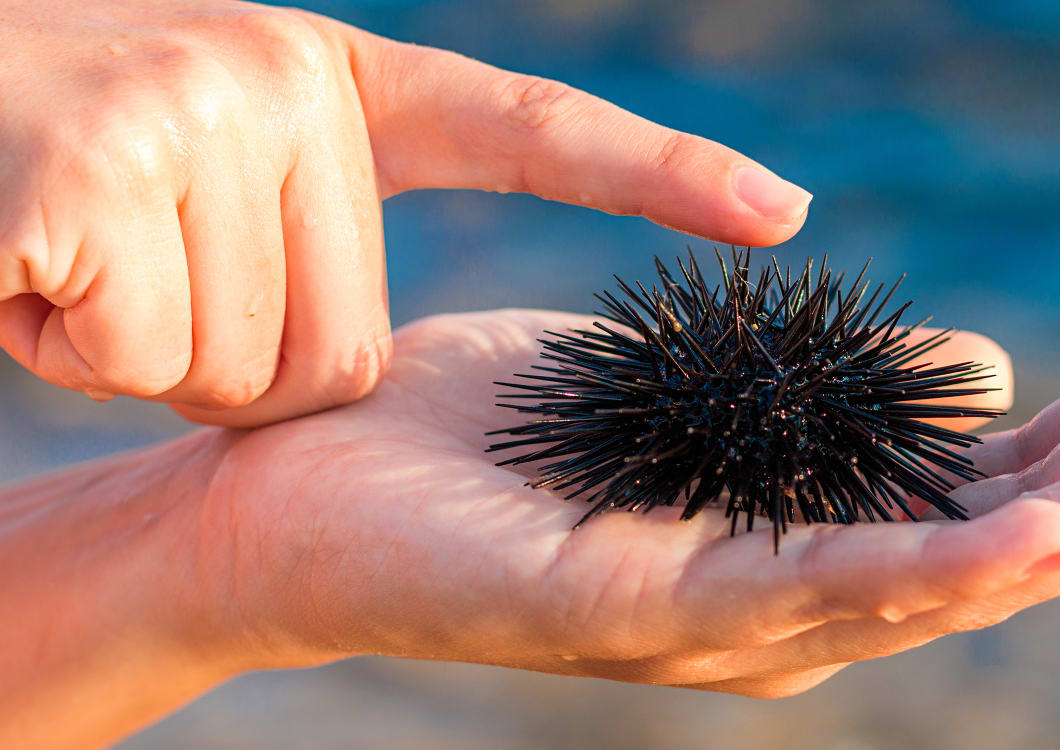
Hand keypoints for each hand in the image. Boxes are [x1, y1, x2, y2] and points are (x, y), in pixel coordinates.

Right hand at [0, 1, 811, 425]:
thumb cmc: (40, 159)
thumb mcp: (197, 172)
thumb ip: (303, 236)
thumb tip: (342, 376)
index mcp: (328, 77)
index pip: (526, 130)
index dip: (659, 173)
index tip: (783, 213)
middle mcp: (281, 70)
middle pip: (342, 355)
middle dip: (229, 360)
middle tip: (120, 256)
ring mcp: (198, 103)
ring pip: (237, 375)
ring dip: (135, 352)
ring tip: (62, 247)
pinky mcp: (97, 163)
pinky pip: (130, 355)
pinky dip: (51, 339)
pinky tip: (14, 259)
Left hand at [188, 286, 1059, 696]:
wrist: (300, 493)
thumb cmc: (499, 437)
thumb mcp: (695, 390)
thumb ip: (838, 394)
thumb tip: (986, 361)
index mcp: (809, 532)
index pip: (997, 471)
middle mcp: (791, 596)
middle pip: (999, 523)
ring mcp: (727, 625)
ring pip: (939, 573)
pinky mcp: (644, 617)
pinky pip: (808, 592)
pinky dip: (931, 566)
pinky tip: (1035, 533)